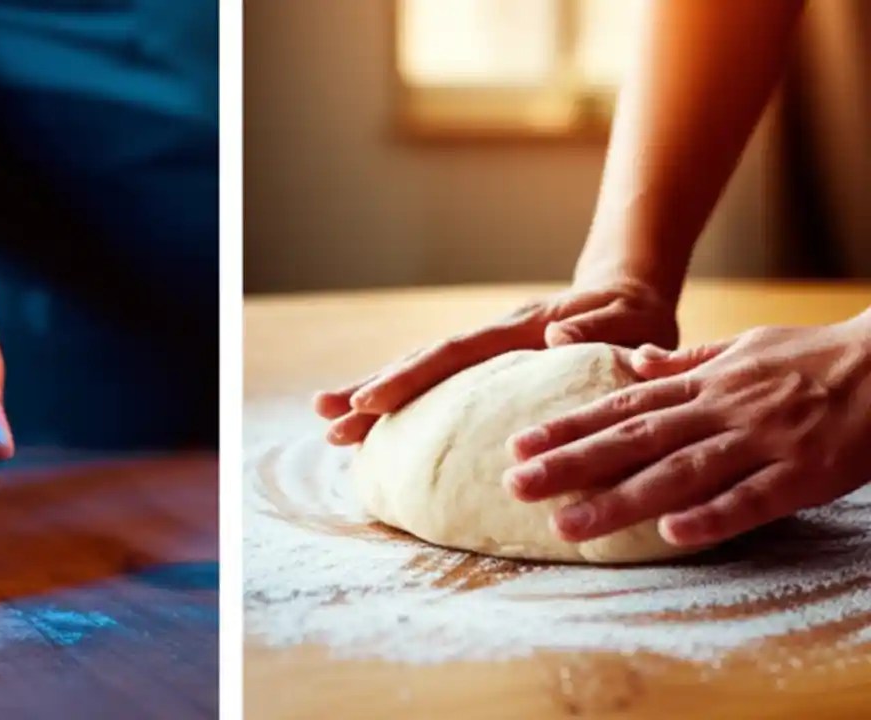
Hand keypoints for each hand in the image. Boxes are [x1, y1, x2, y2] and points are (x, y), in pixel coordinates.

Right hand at [315, 278, 677, 444]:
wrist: (625, 292)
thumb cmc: (636, 316)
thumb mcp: (632, 322)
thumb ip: (598, 327)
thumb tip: (554, 332)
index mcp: (519, 331)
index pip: (455, 355)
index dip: (411, 378)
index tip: (370, 402)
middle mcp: (491, 338)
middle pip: (421, 363)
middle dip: (372, 390)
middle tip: (326, 419)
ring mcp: (484, 352)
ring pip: (419, 373)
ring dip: (374, 396)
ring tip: (329, 426)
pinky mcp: (484, 367)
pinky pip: (436, 384)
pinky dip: (401, 402)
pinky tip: (373, 429)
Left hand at [503, 319, 870, 547]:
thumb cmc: (815, 359)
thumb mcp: (744, 348)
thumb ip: (685, 364)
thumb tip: (630, 360)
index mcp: (705, 385)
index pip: (622, 406)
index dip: (569, 426)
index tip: (518, 445)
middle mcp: (722, 411)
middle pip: (635, 439)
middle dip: (571, 463)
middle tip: (515, 485)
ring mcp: (762, 443)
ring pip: (680, 473)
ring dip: (621, 500)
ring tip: (569, 525)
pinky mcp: (804, 474)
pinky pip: (753, 498)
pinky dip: (712, 516)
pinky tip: (671, 534)